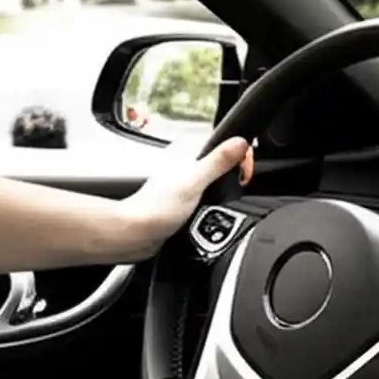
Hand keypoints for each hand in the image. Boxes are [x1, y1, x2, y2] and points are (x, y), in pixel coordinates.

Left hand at [114, 137, 253, 256]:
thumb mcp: (194, 182)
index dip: (237, 157)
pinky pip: (204, 202)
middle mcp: (182, 167)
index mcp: (184, 153)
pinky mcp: (180, 205)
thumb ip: (218, 161)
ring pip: (212, 185)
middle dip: (230, 180)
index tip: (243, 171)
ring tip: (218, 208)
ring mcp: (180, 187)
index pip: (220, 145)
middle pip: (219, 166)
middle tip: (231, 193)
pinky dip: (210, 210)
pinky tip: (208, 218)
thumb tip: (240, 142)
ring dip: (220, 197)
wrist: (134, 236)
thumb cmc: (156, 209)